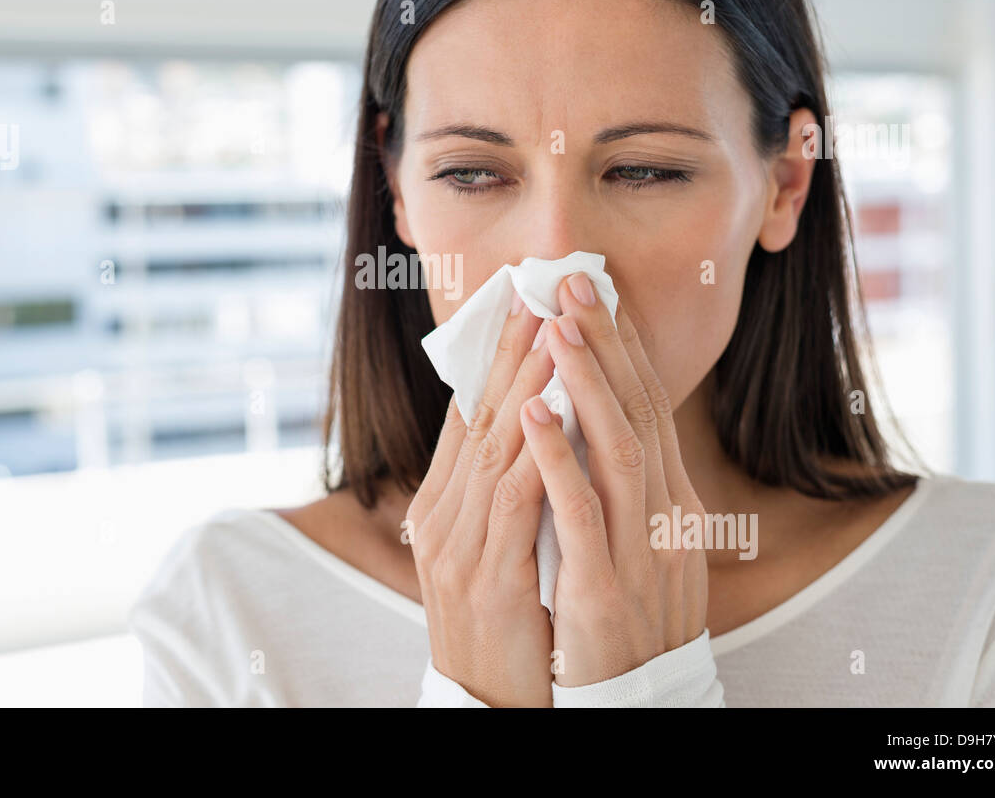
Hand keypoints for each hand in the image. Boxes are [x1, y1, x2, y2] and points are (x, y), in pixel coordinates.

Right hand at [406, 291, 556, 706]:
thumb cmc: (501, 624)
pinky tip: (548, 412)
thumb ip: (503, 491)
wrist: (486, 703)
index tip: (524, 304)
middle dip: (512, 352)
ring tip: (554, 329)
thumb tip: (530, 429)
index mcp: (441, 507)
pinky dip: (532, 451)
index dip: (496, 358)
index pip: (468, 417)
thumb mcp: (493, 549)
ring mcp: (457, 547)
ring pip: (495, 448)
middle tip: (539, 291)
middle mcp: (440, 518)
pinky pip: (513, 502)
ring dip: (526, 384)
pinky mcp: (484, 579)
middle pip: (478, 418)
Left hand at [518, 271, 708, 686]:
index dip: (623, 348)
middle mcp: (666, 516)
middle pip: (640, 411)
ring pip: (617, 449)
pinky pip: (580, 513)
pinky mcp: (604, 586)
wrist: (635, 700)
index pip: (649, 407)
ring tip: (558, 327)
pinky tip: (531, 415)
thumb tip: (593, 416)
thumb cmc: (623, 618)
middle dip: (607, 343)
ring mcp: (640, 551)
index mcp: (671, 501)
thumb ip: (621, 482)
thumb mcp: (637, 542)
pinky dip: (557, 460)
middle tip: (575, 279)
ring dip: (586, 383)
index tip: (595, 293)